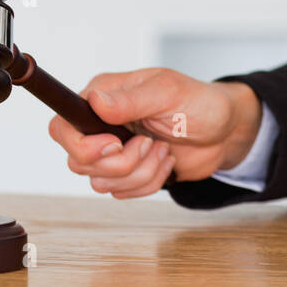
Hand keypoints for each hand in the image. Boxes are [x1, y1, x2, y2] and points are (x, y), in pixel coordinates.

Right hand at [47, 68, 262, 199]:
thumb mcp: (169, 93)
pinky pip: (121, 193)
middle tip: (151, 143)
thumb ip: (132, 99)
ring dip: (141, 172)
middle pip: (79, 161)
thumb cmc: (200, 103)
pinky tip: (166, 162)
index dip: (81, 144)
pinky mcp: (126, 173)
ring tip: (164, 150)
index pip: (62, 125)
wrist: (224, 132)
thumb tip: (96, 100)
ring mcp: (112, 152)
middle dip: (121, 162)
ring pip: (100, 182)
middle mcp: (100, 125)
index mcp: (103, 96)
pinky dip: (149, 182)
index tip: (115, 144)